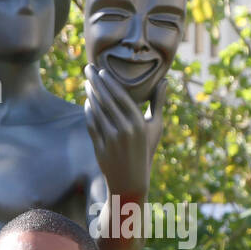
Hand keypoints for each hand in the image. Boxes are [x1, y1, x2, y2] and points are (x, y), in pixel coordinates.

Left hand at [84, 63, 166, 198]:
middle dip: (95, 83)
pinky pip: (91, 126)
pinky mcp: (100, 149)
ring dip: (90, 95)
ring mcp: (111, 140)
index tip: (101, 70)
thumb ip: (158, 102)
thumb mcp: (155, 126)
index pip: (121, 97)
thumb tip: (165, 80)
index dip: (109, 82)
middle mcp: (124, 130)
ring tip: (86, 83)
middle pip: (106, 100)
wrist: (131, 180)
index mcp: (138, 123)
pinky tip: (87, 102)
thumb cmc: (146, 149)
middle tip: (87, 69)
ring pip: (97, 112)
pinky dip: (88, 113)